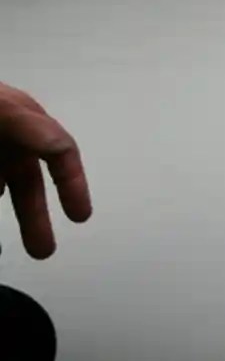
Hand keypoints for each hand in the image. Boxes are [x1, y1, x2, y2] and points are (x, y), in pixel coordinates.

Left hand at [0, 83, 90, 258]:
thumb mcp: (4, 110)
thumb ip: (31, 126)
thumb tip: (60, 146)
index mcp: (21, 116)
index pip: (59, 151)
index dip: (72, 184)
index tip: (81, 216)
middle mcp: (6, 137)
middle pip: (28, 180)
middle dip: (36, 217)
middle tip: (44, 251)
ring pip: (4, 187)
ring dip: (16, 215)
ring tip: (15, 248)